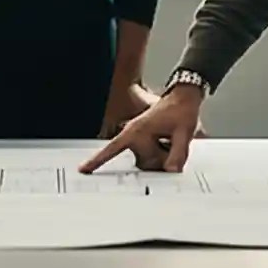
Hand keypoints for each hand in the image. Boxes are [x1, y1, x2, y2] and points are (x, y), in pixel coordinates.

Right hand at [79, 85, 204, 173]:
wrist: (184, 97)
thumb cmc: (180, 109)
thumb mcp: (183, 132)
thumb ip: (178, 153)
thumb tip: (171, 171)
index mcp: (137, 131)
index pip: (112, 149)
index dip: (97, 161)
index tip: (83, 169)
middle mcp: (134, 135)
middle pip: (145, 164)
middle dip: (161, 159)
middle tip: (174, 142)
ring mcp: (139, 138)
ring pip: (148, 162)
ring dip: (161, 157)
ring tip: (172, 140)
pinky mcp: (145, 140)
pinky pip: (148, 157)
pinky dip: (159, 155)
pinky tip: (168, 145)